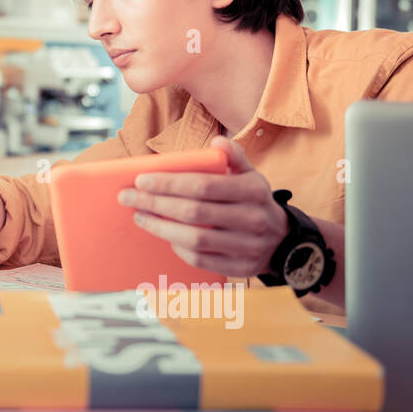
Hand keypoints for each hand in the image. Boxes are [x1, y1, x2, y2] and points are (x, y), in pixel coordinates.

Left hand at [117, 136, 289, 277]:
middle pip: (194, 212)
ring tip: (139, 215)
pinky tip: (164, 235)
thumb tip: (217, 143)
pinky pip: (201, 259)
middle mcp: (253, 218)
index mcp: (253, 190)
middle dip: (155, 204)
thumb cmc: (254, 201)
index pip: (204, 185)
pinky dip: (179, 247)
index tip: (141, 180)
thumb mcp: (250, 175)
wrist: (283, 240)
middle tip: (128, 197)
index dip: (169, 183)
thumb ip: (234, 157)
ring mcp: (248, 246)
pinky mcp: (241, 268)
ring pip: (195, 239)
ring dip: (160, 227)